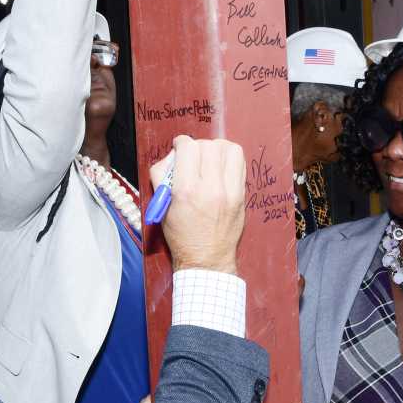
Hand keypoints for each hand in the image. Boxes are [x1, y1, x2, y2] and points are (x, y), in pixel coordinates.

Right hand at [149, 136, 245, 274]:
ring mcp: (229, 192)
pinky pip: (240, 163)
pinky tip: (222, 166)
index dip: (181, 143)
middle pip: (208, 146)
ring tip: (211, 157)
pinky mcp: (241, 195)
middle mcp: (209, 188)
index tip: (180, 148)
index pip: (188, 148)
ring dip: (217, 148)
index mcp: (186, 191)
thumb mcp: (162, 206)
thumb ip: (162, 176)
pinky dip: (230, 158)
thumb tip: (173, 155)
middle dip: (198, 146)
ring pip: (228, 149)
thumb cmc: (181, 235)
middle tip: (194, 156)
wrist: (206, 260)